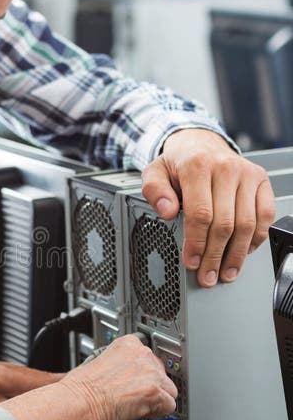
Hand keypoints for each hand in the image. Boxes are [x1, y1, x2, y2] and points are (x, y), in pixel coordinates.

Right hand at [4, 334, 177, 419]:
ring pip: (169, 390)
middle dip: (152, 387)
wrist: (77, 403)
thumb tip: (130, 378)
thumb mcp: (101, 364)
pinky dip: (158, 414)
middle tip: (134, 398)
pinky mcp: (154, 391)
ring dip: (156, 400)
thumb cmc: (81, 389)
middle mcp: (141, 353)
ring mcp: (149, 371)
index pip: (150, 358)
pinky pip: (169, 406)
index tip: (137, 383)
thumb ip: (122, 366)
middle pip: (162, 373)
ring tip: (136, 407)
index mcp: (128, 343)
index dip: (143, 375)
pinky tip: (140, 413)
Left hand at [141, 129, 274, 286]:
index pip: (200, 213)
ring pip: (247, 224)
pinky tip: (243, 252)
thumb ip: (155, 191)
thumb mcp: (155, 172)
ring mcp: (247, 174)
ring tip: (225, 272)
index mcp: (197, 165)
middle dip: (215, 256)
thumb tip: (167, 211)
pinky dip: (256, 238)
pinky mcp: (261, 180)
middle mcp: (226, 168)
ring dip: (236, 254)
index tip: (192, 261)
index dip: (196, 243)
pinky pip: (265, 215)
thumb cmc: (179, 163)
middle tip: (207, 276)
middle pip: (224, 223)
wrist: (201, 143)